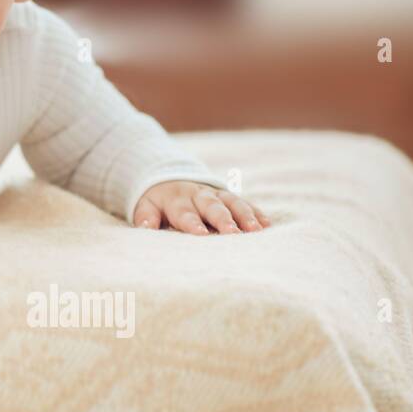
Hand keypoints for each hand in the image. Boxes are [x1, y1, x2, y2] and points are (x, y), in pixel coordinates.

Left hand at [132, 181, 271, 234]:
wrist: (169, 177)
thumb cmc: (158, 202)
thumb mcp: (146, 206)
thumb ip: (146, 217)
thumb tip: (145, 228)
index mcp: (176, 199)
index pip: (184, 212)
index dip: (192, 222)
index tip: (200, 233)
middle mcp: (199, 195)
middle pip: (212, 206)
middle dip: (223, 219)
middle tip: (233, 234)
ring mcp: (217, 194)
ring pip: (233, 203)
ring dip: (245, 216)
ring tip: (256, 230)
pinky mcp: (230, 197)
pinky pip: (246, 203)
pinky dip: (256, 213)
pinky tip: (267, 225)